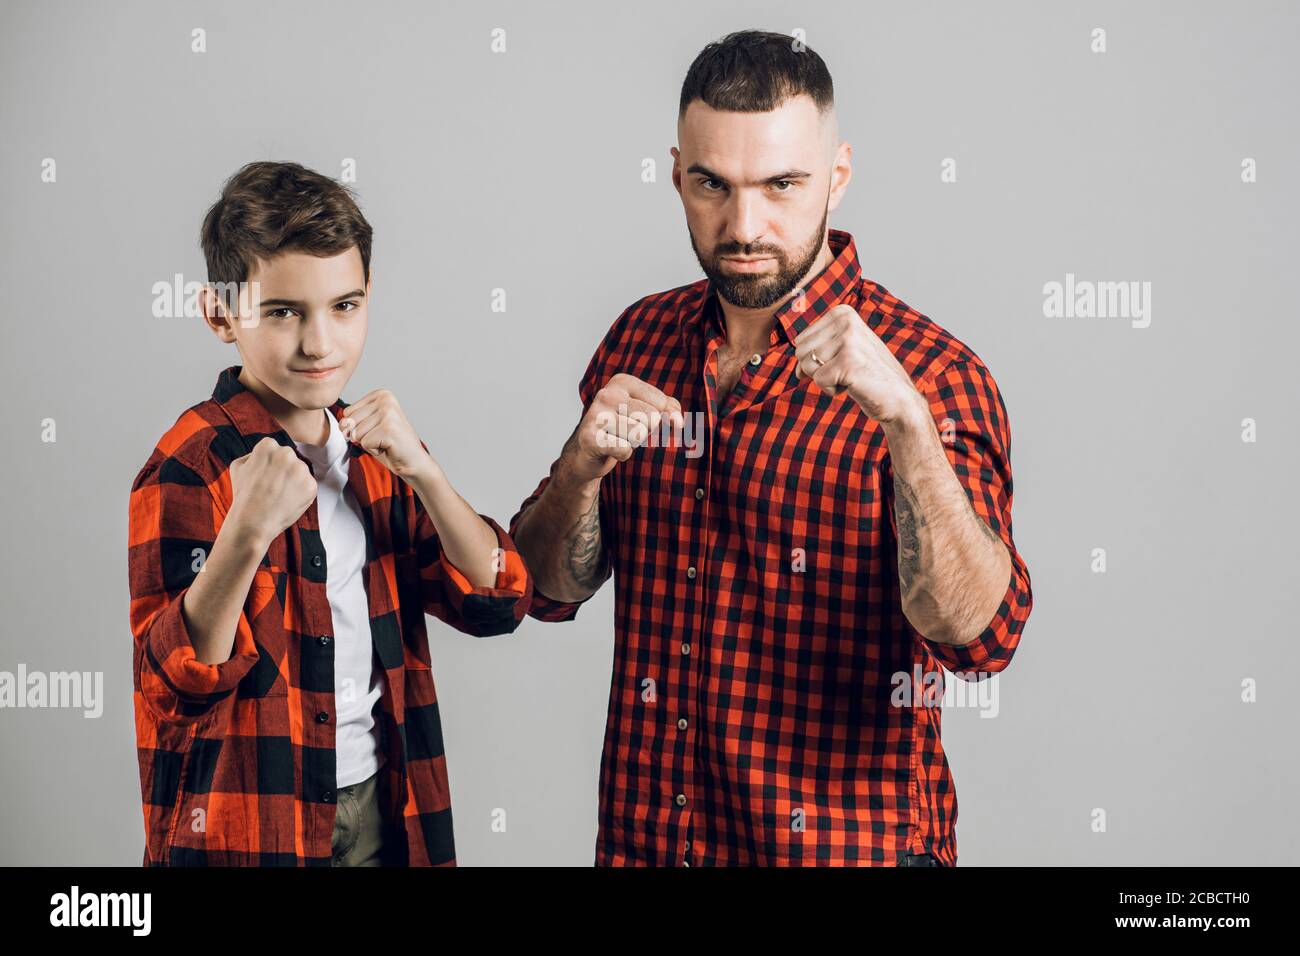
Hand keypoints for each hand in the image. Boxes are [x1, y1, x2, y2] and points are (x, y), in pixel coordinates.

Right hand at [227, 436, 317, 545]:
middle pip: (289, 458)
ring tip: (278, 496)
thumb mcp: (238, 466)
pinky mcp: (311, 485)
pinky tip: (287, 501)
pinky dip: (301, 494)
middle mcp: (287, 454)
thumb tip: (266, 451)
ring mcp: (301, 469)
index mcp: (268, 445)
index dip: (269, 464)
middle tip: (272, 487)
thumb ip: (253, 454)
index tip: (263, 476)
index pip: (275, 449)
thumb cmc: (243, 495)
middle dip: (283, 470)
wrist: (253, 522)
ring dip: (293, 481)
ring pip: (300, 471)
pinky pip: (308, 486)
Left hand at [338, 389, 434, 478]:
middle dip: (362, 435)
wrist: (412, 461)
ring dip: (369, 443)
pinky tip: (389, 447)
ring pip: (356, 433)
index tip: (377, 429)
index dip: (358, 427)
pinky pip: (364, 443)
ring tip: (386, 442)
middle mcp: (386, 399)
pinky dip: (374, 450)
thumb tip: (344, 425)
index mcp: (381, 394)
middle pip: (350, 422)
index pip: (347, 412)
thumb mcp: (366, 426)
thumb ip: (350, 422)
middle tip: (382, 437)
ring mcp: (388, 413)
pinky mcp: (389, 429)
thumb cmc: (389, 444)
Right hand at [566, 373, 683, 483]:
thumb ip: (669, 408)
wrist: (587, 451)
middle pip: (652, 418)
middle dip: (644, 430)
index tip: (639, 419)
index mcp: (622, 381)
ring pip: (639, 434)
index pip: (661, 402)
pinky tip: (610, 449)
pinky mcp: (589, 437)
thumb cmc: (622, 427)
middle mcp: (607, 394)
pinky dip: (622, 454)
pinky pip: (625, 449)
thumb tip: (678, 421)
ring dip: (632, 442)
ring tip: (617, 438)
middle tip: (626, 430)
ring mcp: (596, 415)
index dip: (657, 418)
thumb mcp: (648, 410)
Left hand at [793, 304, 925, 424]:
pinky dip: (832, 390)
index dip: (815, 360)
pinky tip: (854, 385)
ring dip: (826, 380)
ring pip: (807, 366)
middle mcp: (846, 321)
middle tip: (846, 371)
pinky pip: (818, 381)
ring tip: (851, 376)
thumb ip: (818, 350)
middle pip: (800, 352)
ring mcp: (848, 340)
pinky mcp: (848, 362)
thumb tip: (797, 368)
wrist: (899, 398)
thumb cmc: (868, 376)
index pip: (801, 340)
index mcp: (843, 312)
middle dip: (817, 370)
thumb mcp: (843, 351)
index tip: (842, 361)